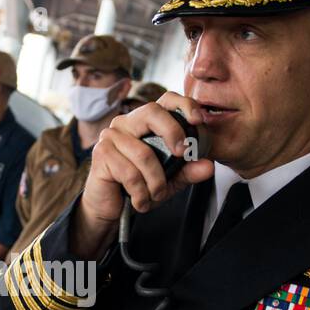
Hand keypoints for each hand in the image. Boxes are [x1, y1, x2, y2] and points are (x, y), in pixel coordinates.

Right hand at [73, 92, 213, 257]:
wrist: (110, 209)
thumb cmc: (137, 187)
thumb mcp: (169, 180)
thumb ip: (188, 171)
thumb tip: (208, 166)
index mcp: (144, 121)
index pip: (166, 100)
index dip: (184, 104)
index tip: (198, 121)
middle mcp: (125, 123)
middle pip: (152, 113)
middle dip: (172, 133)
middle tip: (181, 156)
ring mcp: (110, 136)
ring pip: (144, 154)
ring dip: (156, 182)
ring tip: (155, 195)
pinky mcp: (101, 154)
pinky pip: (130, 173)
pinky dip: (140, 193)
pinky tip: (140, 201)